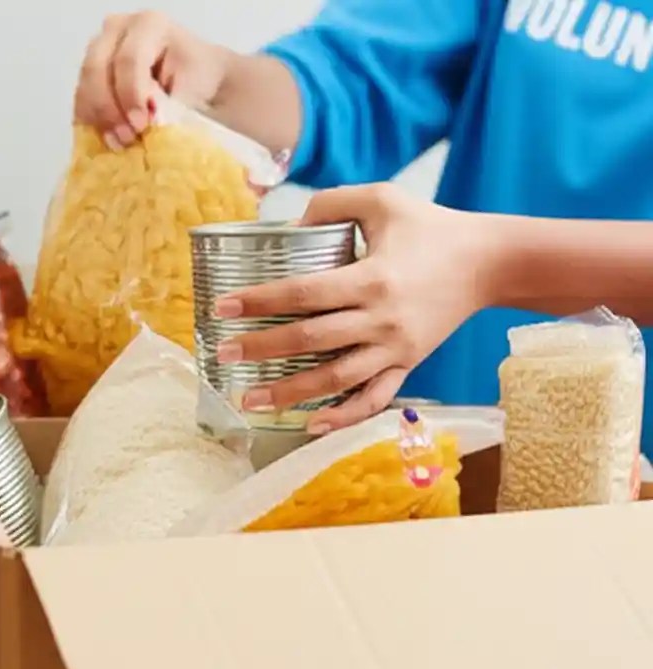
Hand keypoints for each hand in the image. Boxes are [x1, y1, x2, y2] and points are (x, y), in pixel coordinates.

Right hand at [75, 11, 231, 148]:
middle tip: (126, 138)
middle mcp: (117, 31)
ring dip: (98, 119)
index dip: (131, 94)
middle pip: (97, 69)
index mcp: (149, 25)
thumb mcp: (193, 88)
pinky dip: (91, 123)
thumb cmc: (198, 80)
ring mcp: (98, 51)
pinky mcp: (89, 77)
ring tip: (119, 144)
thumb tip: (149, 123)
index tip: (141, 125)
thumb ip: (170, 104)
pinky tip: (107, 139)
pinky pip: (81, 101)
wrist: (196, 80)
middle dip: (108, 108)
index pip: (128, 58)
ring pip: (85, 87)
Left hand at [214, 184, 496, 432]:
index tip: (223, 306)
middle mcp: (381, 319)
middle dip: (263, 348)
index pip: (304, 292)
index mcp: (372, 277)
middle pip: (312, 339)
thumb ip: (332, 202)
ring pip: (336, 378)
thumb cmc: (431, 227)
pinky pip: (374, 398)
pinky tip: (311, 424)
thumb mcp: (383, 199)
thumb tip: (289, 225)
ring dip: (290, 393)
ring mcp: (396, 348)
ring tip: (249, 399)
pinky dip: (344, 416)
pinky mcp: (408, 365)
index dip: (261, 300)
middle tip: (224, 352)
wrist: (490, 263)